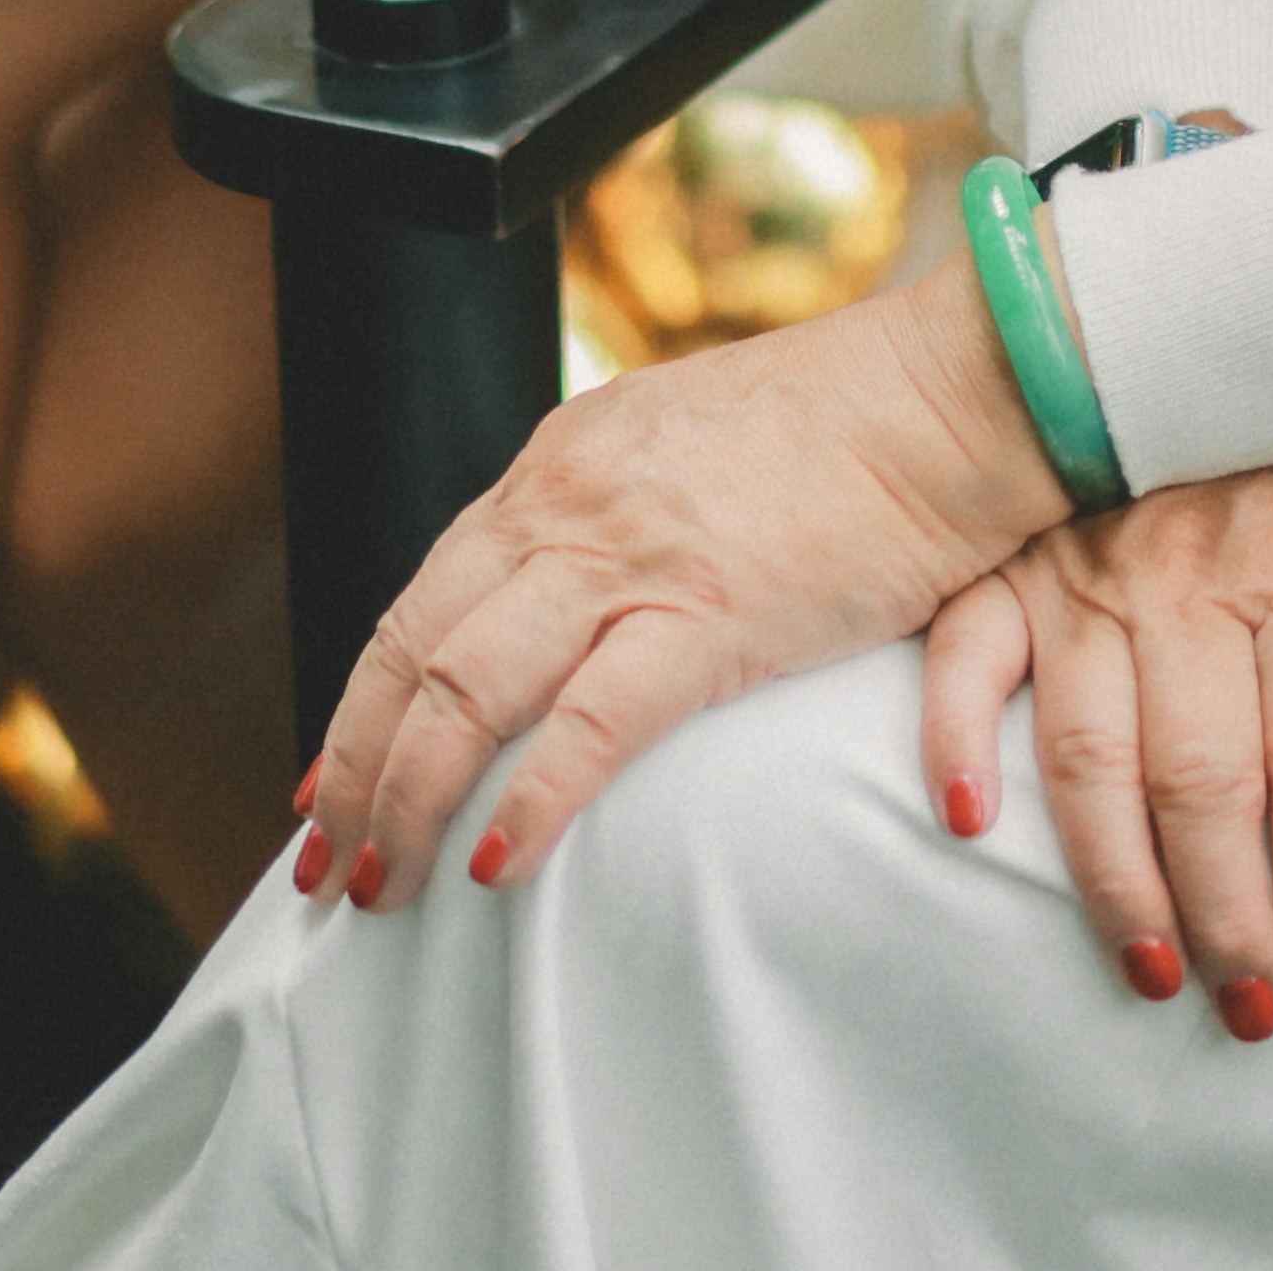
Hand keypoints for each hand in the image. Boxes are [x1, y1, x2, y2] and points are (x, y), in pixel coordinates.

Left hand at [295, 254, 1058, 916]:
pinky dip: (531, 799)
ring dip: (407, 796)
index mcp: (560, 465)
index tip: (322, 784)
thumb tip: (571, 591)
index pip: (422, 596)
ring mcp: (631, 556)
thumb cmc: (844, 428)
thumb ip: (617, 513)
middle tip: (323, 864)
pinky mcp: (712, 612)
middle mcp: (568, 503)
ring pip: (466, 689)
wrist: (951, 390)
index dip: (359, 701)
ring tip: (379, 882)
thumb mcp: (686, 445)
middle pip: (412, 649)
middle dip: (352, 767)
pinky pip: (591, 722)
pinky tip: (496, 865)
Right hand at [917, 453, 1272, 1037]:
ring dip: (1116, 874)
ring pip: (1090, 751)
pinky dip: (953, 737)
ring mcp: (1084, 571)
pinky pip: (962, 654)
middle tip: (1244, 1006)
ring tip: (1152, 968)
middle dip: (1226, 909)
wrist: (1187, 297)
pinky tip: (970, 823)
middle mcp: (1187, 578)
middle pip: (1203, 777)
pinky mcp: (1005, 558)